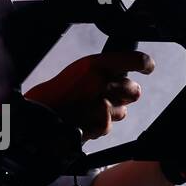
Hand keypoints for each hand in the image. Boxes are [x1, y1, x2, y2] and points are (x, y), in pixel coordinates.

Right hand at [24, 52, 153, 141]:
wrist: (38, 118)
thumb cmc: (55, 94)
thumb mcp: (78, 72)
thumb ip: (101, 71)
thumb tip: (123, 75)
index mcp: (94, 65)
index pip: (134, 60)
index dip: (145, 64)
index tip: (147, 67)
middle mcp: (101, 82)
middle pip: (134, 90)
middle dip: (125, 94)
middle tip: (109, 94)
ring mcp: (102, 105)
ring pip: (123, 110)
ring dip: (111, 111)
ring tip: (89, 109)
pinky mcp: (101, 125)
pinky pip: (110, 125)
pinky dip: (100, 125)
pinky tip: (84, 120)